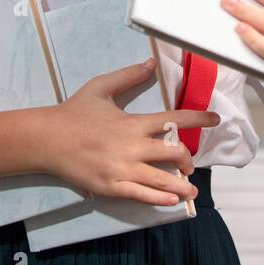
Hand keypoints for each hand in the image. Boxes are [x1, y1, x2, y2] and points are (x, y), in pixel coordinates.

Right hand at [44, 59, 220, 205]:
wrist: (48, 139)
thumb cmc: (74, 112)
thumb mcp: (100, 87)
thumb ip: (128, 76)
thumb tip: (151, 62)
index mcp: (133, 122)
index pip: (174, 119)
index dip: (198, 119)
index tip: (216, 119)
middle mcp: (132, 147)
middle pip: (173, 154)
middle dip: (187, 160)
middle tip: (189, 164)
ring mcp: (122, 170)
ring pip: (161, 180)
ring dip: (181, 185)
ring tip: (192, 189)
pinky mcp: (111, 187)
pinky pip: (141, 195)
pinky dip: (160, 199)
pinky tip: (172, 201)